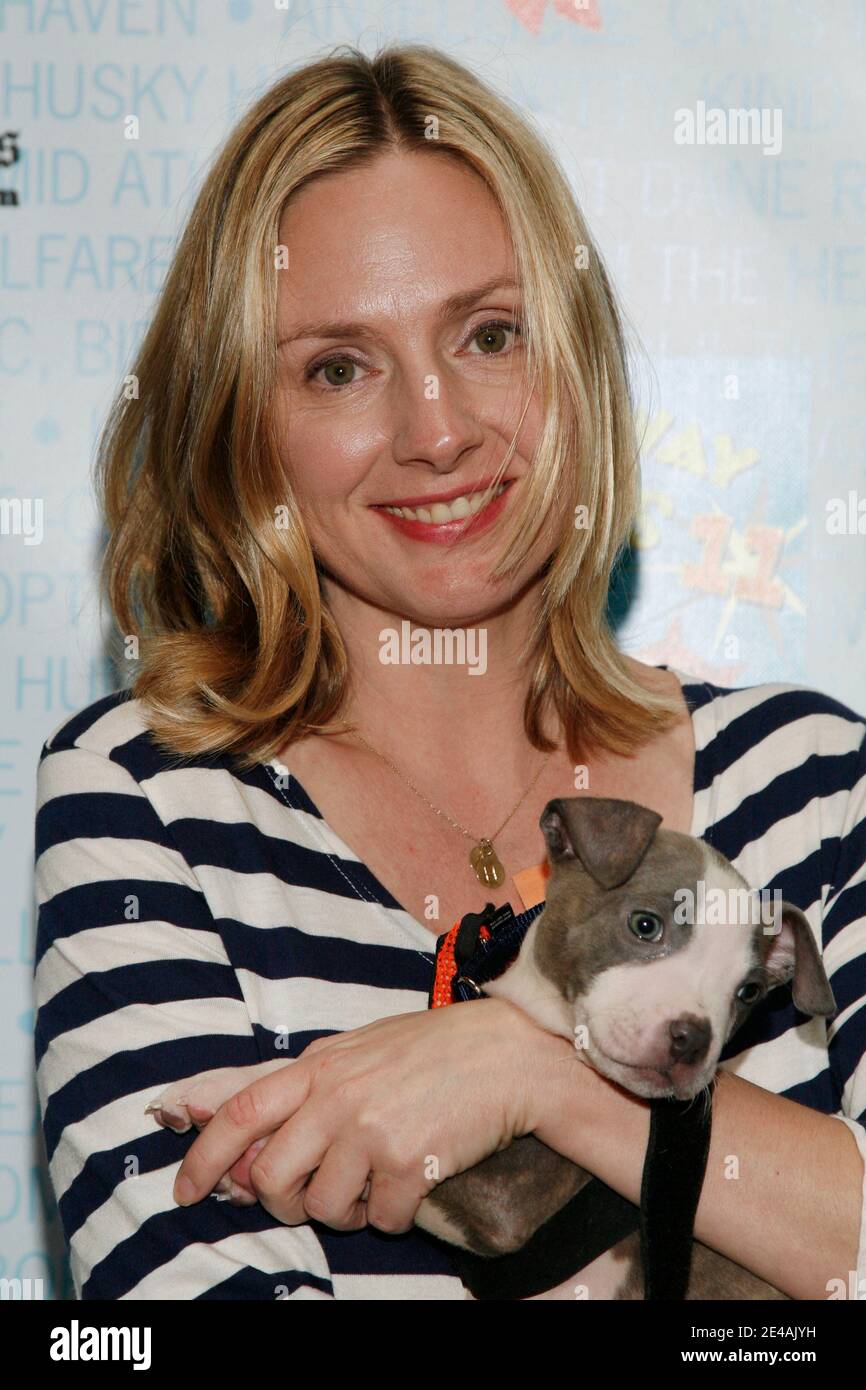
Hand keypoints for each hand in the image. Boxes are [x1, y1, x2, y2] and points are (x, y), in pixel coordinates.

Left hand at [172, 998, 570, 1233]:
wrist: (506, 1054)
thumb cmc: (432, 1050)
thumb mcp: (357, 1048)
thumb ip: (307, 1082)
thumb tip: (249, 1127)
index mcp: (318, 1066)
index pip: (240, 1113)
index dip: (203, 1156)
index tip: (187, 1191)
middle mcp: (336, 1096)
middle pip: (271, 1176)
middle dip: (285, 1203)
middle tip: (315, 1198)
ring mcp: (370, 1129)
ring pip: (323, 1208)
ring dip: (346, 1213)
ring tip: (374, 1185)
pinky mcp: (408, 1161)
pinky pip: (380, 1220)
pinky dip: (394, 1215)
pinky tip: (412, 1183)